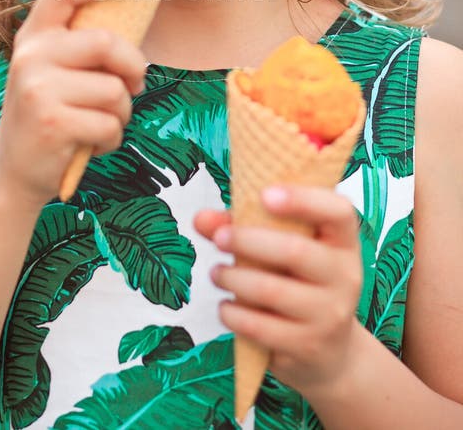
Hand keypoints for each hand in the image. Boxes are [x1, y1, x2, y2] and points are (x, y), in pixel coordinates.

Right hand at [0, 0, 145, 209]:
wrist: (14, 172)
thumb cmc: (49, 114)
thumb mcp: (53, 71)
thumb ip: (79, 44)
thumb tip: (133, 9)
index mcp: (33, 36)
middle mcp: (30, 56)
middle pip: (106, 43)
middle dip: (133, 66)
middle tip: (136, 84)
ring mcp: (38, 89)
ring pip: (114, 90)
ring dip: (122, 113)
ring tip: (101, 123)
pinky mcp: (52, 123)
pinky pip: (110, 124)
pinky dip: (111, 139)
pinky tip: (90, 145)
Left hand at [194, 185, 362, 396]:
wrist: (331, 352)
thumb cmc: (300, 282)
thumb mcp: (286, 247)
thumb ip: (245, 225)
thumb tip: (201, 219)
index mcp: (343, 241)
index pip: (337, 211)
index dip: (303, 200)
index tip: (264, 194)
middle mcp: (345, 275)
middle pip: (295, 251)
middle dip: (248, 241)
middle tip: (219, 238)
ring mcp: (330, 314)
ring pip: (272, 290)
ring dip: (233, 278)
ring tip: (216, 273)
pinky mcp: (308, 345)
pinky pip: (261, 327)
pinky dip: (234, 314)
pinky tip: (225, 307)